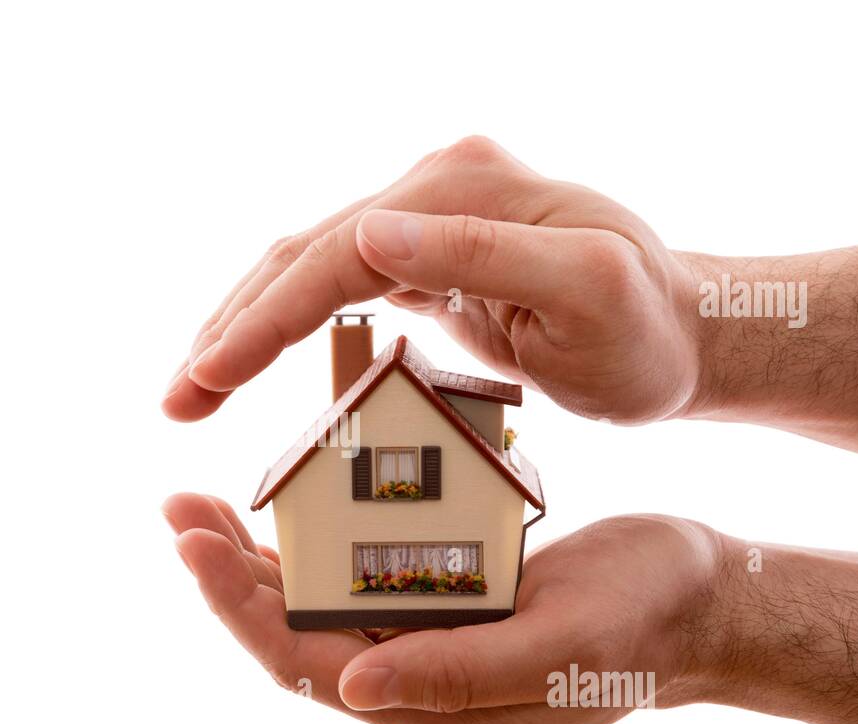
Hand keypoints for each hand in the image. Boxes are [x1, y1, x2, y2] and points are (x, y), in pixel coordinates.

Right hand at [162, 135, 702, 424]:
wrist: (684, 332)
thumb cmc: (644, 330)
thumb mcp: (584, 293)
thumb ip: (481, 256)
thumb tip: (365, 232)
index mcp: (463, 188)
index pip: (337, 254)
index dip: (265, 318)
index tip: (208, 377)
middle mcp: (436, 188)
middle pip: (303, 254)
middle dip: (232, 328)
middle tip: (174, 401)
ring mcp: (428, 218)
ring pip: (308, 268)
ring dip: (244, 326)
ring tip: (191, 388)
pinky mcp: (428, 254)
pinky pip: (337, 286)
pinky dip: (286, 325)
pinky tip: (250, 358)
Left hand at [163, 492, 722, 723]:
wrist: (705, 605)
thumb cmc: (646, 620)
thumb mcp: (560, 643)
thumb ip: (458, 672)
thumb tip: (352, 689)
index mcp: (438, 713)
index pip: (310, 667)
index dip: (242, 609)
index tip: (194, 543)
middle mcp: (417, 691)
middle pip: (294, 640)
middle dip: (229, 578)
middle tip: (179, 507)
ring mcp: (427, 654)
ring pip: (316, 613)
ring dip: (257, 563)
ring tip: (204, 504)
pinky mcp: (443, 615)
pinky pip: (358, 587)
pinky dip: (314, 549)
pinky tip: (285, 508)